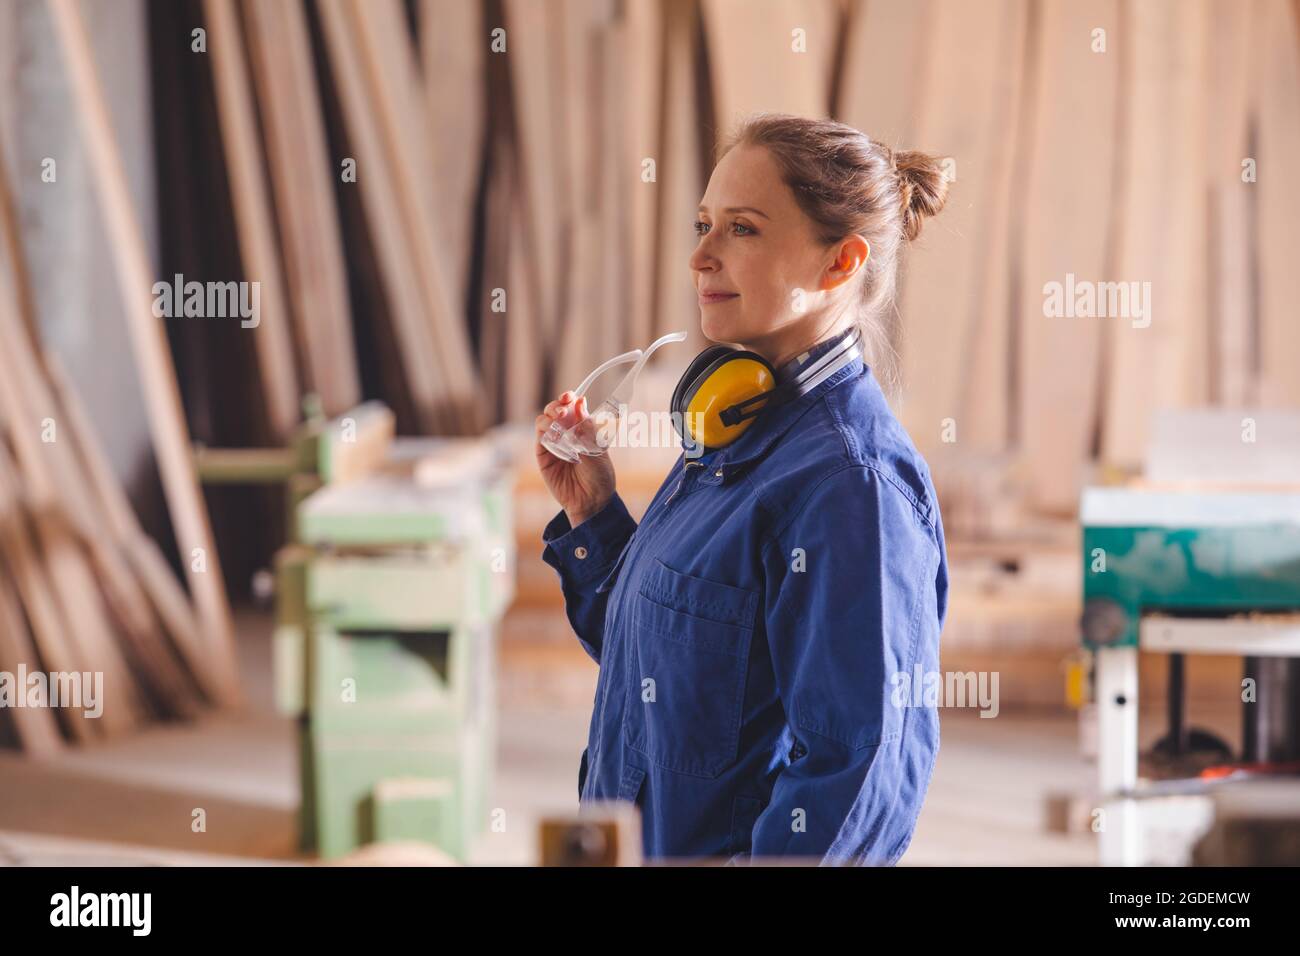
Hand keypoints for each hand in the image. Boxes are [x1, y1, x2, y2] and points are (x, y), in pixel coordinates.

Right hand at [535, 391, 615, 527]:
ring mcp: (554, 443)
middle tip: (563, 407)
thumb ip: (587, 429)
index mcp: (583, 428)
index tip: (571, 397)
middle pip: (555, 410)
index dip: (569, 399)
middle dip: (557, 405)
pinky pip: (540, 438)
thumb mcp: (598, 450)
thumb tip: (580, 404)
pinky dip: (544, 431)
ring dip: (549, 416)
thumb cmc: (600, 476)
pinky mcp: (543, 456)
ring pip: (544, 420)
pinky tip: (552, 433)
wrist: (592, 501)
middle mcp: (566, 433)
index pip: (573, 407)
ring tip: (559, 419)